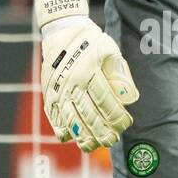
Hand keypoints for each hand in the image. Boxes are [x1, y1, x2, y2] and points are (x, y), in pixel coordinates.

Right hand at [35, 0, 138, 152]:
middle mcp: (72, 82)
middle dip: (101, 131)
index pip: (105, 101)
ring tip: (92, 146)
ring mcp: (58, 89)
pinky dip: (60, 128)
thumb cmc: (92, 42)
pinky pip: (52, 114)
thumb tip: (129, 99)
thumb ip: (120, 75)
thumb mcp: (110, 51)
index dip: (116, 116)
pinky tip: (68, 138)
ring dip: (81, 135)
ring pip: (70, 118)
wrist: (62, 31)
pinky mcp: (48, 93)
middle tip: (111, 141)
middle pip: (87, 113)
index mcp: (89, 71)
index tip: (125, 125)